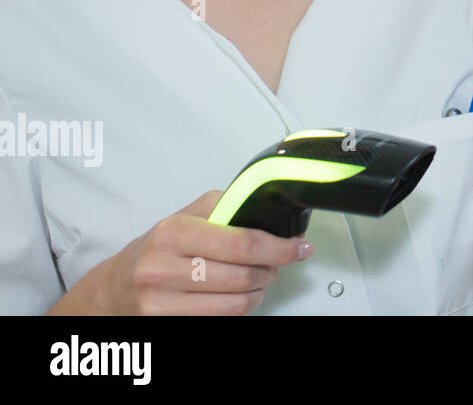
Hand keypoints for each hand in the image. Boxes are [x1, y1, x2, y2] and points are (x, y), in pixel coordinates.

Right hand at [48, 191, 311, 314]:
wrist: (113, 289)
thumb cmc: (154, 250)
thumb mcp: (182, 217)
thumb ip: (224, 207)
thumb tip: (268, 208)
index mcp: (173, 233)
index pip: (243, 243)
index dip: (280, 247)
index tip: (299, 246)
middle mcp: (164, 268)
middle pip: (244, 276)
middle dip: (272, 268)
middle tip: (278, 261)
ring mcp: (163, 303)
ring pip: (237, 303)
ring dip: (259, 291)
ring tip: (258, 278)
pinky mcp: (167, 324)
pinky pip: (223, 318)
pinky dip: (240, 307)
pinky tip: (238, 294)